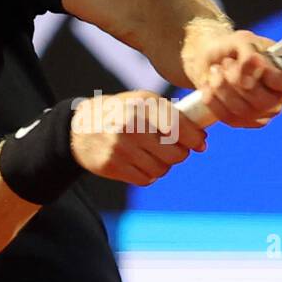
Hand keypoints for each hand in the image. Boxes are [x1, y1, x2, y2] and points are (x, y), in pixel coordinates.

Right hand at [70, 90, 207, 185]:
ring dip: (162, 166)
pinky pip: (145, 179)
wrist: (80, 127)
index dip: (195, 139)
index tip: (200, 144)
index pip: (179, 127)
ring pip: (161, 169)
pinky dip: (147, 175)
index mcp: (143, 103)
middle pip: (175, 153)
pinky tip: (138, 163)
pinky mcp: (112, 165)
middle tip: (172, 149)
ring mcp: (120, 145)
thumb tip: (202, 140)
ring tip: (150, 155)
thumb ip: (171, 116)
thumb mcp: (142, 102)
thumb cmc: (121, 113)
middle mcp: (132, 123)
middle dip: (179, 154)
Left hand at [186, 28, 281, 127]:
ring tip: (216, 70)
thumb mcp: (242, 40)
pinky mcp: (247, 121)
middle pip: (266, 102)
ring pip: (244, 111)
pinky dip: (214, 99)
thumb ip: (249, 51)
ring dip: (222, 87)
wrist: (212, 59)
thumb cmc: (234, 48)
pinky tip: (210, 85)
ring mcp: (266, 112)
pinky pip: (230, 118)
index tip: (257, 61)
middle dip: (238, 80)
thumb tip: (253, 63)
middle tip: (227, 63)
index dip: (278, 78)